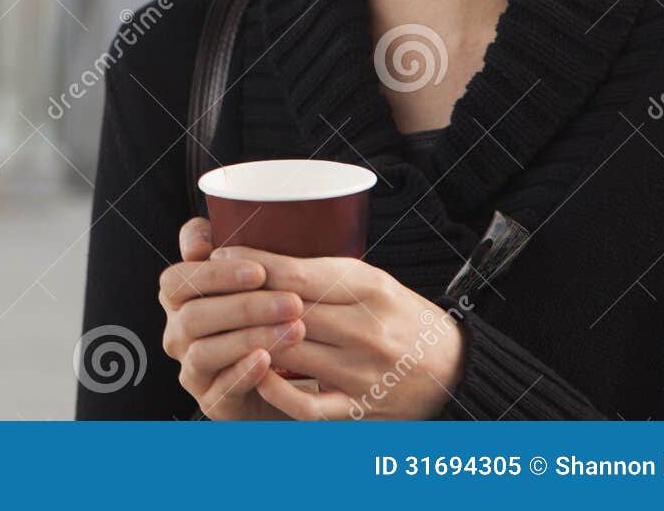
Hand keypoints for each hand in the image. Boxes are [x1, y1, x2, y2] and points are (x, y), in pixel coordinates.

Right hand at [158, 219, 307, 419]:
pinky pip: (221, 390)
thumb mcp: (251, 278)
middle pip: (193, 316)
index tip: (258, 271)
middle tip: (292, 302)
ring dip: (250, 338)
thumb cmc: (266, 315)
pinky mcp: (213, 403)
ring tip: (294, 329)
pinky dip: (243, 373)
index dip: (213, 275)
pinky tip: (268, 360)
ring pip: (205, 352)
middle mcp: (177, 335)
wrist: (290, 374)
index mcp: (179, 299)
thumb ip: (226, 250)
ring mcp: (193, 371)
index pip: (176, 281)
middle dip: (245, 307)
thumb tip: (201, 237)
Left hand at [222, 247, 466, 419]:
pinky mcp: (358, 409)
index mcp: (370, 289)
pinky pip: (306, 405)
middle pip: (287, 312)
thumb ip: (322, 271)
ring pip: (288, 353)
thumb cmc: (401, 316)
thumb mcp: (371, 280)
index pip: (298, 274)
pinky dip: (275, 389)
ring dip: (251, 341)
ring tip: (222, 327)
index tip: (221, 253)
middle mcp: (367, 330)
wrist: (454, 368)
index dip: (253, 264)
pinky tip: (255, 371)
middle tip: (209, 291)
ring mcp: (361, 373)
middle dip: (242, 301)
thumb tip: (258, 257)